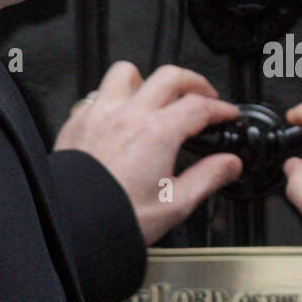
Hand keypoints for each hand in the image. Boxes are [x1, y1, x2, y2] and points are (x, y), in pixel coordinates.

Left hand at [54, 61, 242, 243]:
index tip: (228, 114)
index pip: (199, 105)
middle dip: (194, 82)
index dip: (221, 108)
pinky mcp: (77, 123)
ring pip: (127, 73)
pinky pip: (98, 93)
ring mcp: (100, 115)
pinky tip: (121, 114)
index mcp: (157, 133)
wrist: (71, 228)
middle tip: (203, 96)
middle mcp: (128, 116)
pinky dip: (115, 97)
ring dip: (148, 81)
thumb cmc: (115, 218)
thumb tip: (230, 164)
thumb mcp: (175, 204)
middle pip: (169, 77)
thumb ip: (208, 178)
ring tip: (156, 96)